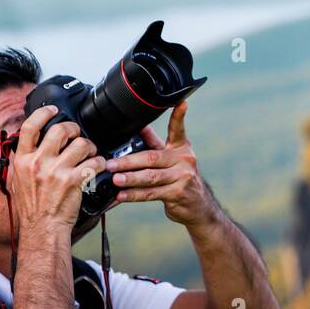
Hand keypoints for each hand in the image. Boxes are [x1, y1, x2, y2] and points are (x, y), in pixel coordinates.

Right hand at [10, 104, 106, 234]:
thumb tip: (28, 144)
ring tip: (89, 153)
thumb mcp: (17, 181)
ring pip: (81, 143)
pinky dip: (100, 162)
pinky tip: (97, 166)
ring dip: (89, 146)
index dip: (44, 113)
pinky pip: (94, 162)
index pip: (30, 127)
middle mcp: (38, 163)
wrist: (41, 228)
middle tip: (77, 135)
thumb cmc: (31, 207)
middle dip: (73, 129)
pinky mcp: (74, 180)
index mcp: (22, 161)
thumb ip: (23, 161)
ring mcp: (56, 171)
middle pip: (60, 129)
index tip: (53, 110)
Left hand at [107, 102, 216, 227]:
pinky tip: (121, 196)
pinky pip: (151, 194)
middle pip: (153, 158)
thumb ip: (155, 143)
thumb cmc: (180, 178)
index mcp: (181, 148)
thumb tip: (139, 126)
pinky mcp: (177, 194)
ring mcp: (182, 177)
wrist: (198, 205)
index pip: (178, 130)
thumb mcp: (172, 158)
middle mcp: (184, 160)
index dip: (179, 116)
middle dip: (129, 161)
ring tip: (115, 180)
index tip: (180, 104)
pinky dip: (134, 195)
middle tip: (111, 164)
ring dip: (130, 179)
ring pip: (151, 177)